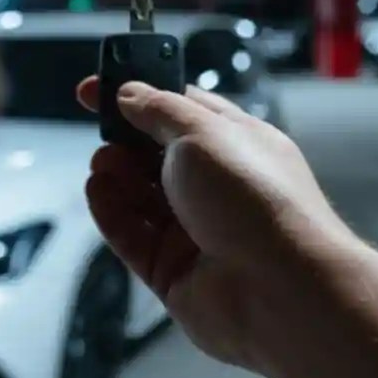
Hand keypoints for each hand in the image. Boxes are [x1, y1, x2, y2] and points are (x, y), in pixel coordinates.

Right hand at [77, 78, 350, 373]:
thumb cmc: (258, 200)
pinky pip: (132, 236)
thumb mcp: (205, 132)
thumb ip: (160, 110)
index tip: (98, 89)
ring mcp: (195, 231)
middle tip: (100, 127)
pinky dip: (111, 211)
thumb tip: (130, 95)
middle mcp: (218, 187)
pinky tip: (97, 189)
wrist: (280, 289)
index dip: (142, 97)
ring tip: (101, 162)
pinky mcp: (173, 271)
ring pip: (141, 197)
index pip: (183, 112)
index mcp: (238, 145)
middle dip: (125, 139)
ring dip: (116, 175)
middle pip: (157, 155)